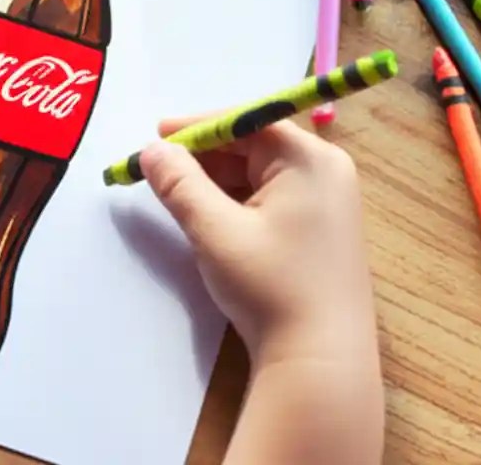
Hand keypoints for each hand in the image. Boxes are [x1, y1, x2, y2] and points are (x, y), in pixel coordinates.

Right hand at [138, 118, 373, 367]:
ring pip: (261, 175)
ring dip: (218, 181)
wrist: (320, 360)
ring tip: (177, 194)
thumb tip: (151, 150)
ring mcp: (329, 202)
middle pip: (255, 145)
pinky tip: (210, 217)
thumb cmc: (271, 286)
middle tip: (158, 169)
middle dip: (205, 156)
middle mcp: (327, 171)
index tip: (155, 134)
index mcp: (310, 159)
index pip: (247, 122)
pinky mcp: (322, 231)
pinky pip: (274, 199)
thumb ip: (180, 184)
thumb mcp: (216, 230)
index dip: (198, 126)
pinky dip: (239, 202)